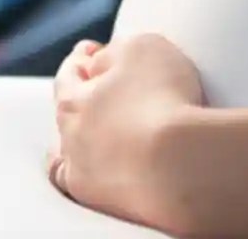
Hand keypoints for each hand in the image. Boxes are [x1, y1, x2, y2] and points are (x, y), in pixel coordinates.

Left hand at [49, 35, 204, 229]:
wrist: (179, 165)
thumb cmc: (162, 100)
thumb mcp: (140, 48)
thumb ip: (115, 52)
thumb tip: (99, 61)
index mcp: (72, 99)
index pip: (69, 74)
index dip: (82, 59)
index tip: (91, 51)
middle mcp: (70, 137)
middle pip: (68, 112)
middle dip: (82, 96)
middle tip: (99, 87)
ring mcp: (85, 172)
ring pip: (72, 152)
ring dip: (84, 138)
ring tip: (98, 131)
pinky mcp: (105, 200)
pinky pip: (90, 184)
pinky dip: (94, 172)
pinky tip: (104, 168)